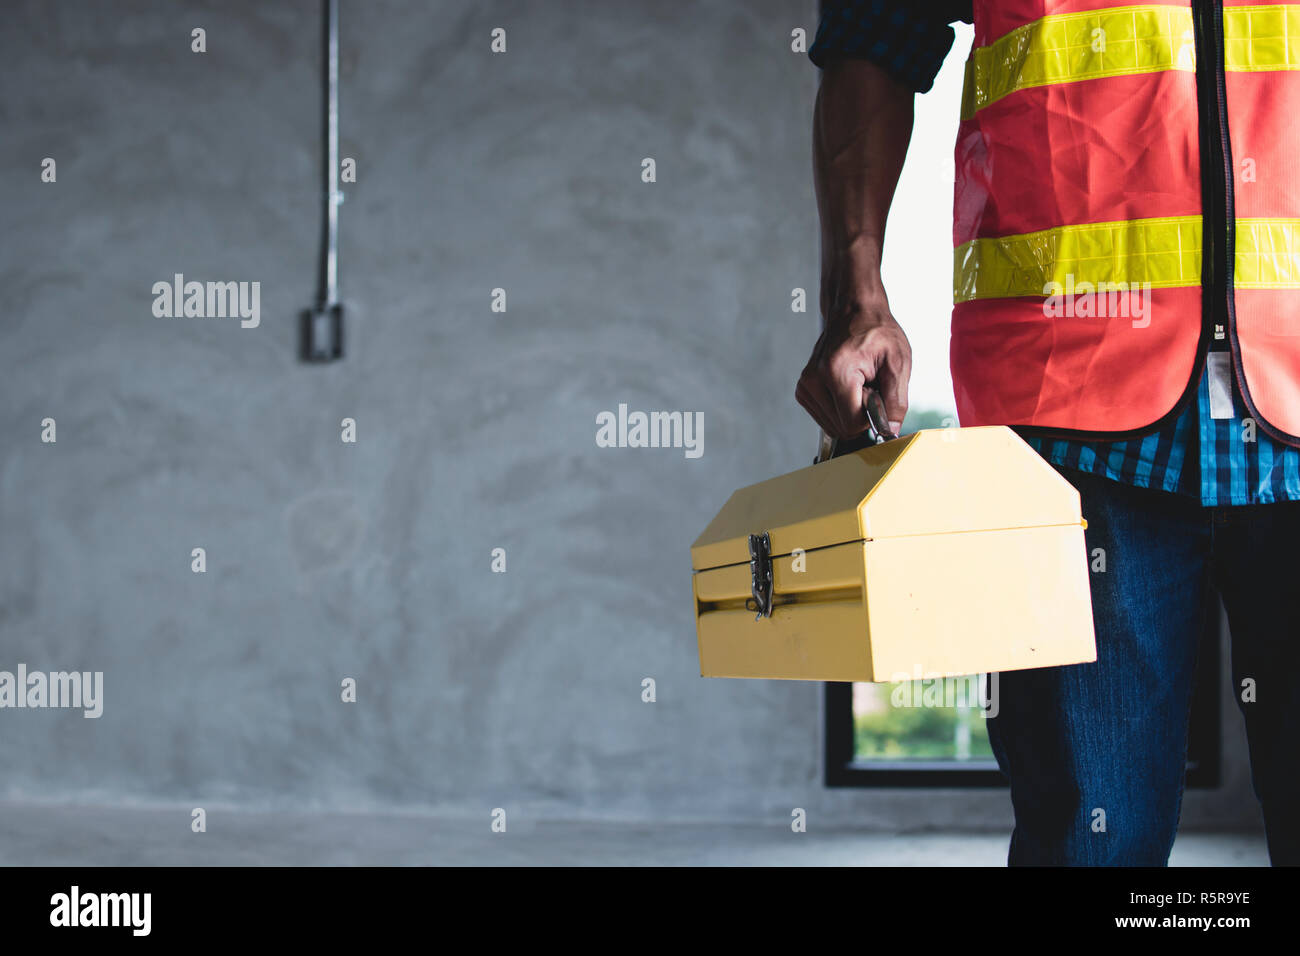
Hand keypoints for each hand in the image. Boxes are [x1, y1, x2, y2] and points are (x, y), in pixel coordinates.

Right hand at [796, 296, 910, 439]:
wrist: (854, 312)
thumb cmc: (877, 331)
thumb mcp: (898, 362)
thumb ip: (896, 401)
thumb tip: (889, 431)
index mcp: (836, 372)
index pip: (853, 423)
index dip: (872, 415)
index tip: (877, 391)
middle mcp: (813, 380)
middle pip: (842, 428)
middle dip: (861, 414)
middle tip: (869, 385)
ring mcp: (805, 386)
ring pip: (833, 426)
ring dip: (851, 412)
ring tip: (858, 383)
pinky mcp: (803, 390)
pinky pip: (826, 418)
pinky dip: (841, 409)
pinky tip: (848, 387)